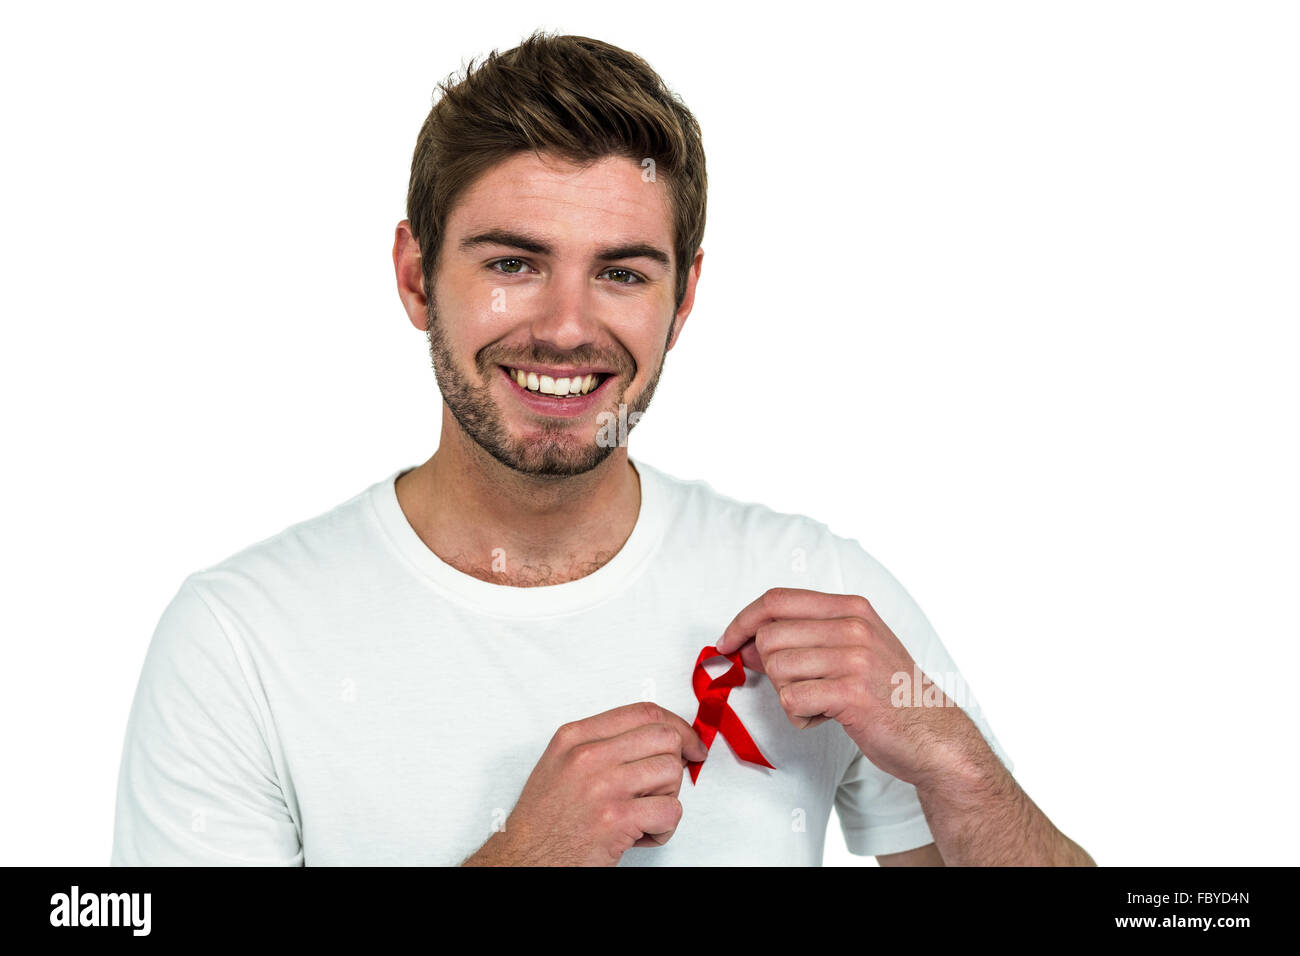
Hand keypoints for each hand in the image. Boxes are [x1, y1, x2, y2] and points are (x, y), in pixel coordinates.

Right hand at [476, 701, 708, 865]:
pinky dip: (665, 828)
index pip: (644, 712)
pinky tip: (642, 834)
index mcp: (575, 736)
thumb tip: (658, 738)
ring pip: (671, 772)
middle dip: (674, 764)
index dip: (678, 726)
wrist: (525, 859)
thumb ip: (602, 743)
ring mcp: (603, 786)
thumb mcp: (561, 763)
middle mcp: (588, 755)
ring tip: (644, 813)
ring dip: (668, 798)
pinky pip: (670, 811)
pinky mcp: (615, 819)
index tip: (689, 743)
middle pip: (665, 737)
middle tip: (663, 785)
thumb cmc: (544, 819)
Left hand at [715, 587, 983, 787]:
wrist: (933, 734)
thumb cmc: (888, 694)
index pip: (777, 599)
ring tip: (821, 703)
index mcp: (851, 608)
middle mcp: (853, 626)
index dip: (742, 621)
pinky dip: (800, 716)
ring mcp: (854, 658)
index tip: (726, 643)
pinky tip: (826, 718)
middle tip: (796, 687)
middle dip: (769, 668)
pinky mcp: (851, 694)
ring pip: (777, 669)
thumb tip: (744, 643)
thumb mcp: (852, 650)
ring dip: (789, 695)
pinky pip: (791, 699)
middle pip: (769, 636)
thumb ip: (804, 639)